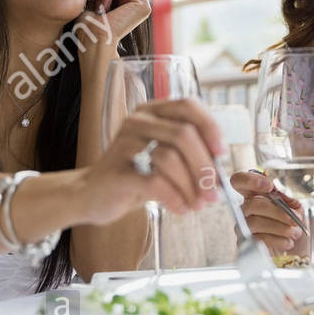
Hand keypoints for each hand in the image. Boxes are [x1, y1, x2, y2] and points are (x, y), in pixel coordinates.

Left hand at [80, 0, 149, 48]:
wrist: (94, 36)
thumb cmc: (91, 24)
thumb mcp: (97, 1)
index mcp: (125, 8)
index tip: (96, 6)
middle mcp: (134, 8)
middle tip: (100, 7)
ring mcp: (141, 6)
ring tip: (104, 7)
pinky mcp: (144, 5)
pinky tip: (108, 1)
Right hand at [81, 98, 223, 223]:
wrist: (92, 195)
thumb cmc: (133, 176)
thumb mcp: (162, 158)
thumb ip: (188, 156)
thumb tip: (219, 172)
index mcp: (152, 112)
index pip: (188, 105)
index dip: (210, 127)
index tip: (221, 153)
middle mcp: (137, 121)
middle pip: (183, 134)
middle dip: (205, 166)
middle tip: (213, 192)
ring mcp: (124, 144)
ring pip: (170, 158)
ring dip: (191, 186)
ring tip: (196, 204)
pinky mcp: (118, 172)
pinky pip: (155, 183)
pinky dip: (175, 198)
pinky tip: (180, 208)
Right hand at [229, 170, 305, 254]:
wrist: (295, 250)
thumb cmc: (292, 226)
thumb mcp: (296, 210)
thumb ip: (290, 202)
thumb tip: (285, 199)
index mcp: (255, 194)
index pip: (239, 180)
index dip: (250, 180)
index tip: (270, 186)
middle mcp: (245, 209)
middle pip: (253, 204)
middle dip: (277, 212)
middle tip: (295, 219)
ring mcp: (243, 226)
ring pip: (255, 222)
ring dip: (280, 228)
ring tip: (295, 233)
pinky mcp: (246, 243)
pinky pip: (258, 239)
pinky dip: (277, 240)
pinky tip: (288, 242)